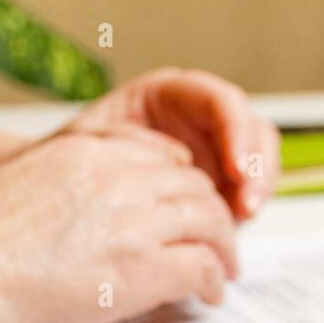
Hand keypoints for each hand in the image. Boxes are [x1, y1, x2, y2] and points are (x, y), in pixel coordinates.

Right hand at [0, 129, 237, 322]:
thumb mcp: (27, 188)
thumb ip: (73, 189)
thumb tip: (95, 224)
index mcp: (86, 152)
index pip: (161, 156)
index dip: (184, 185)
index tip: (188, 205)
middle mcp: (118, 177)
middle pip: (194, 187)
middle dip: (212, 216)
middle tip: (217, 243)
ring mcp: (134, 221)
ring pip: (210, 221)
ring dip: (222, 248)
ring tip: (222, 270)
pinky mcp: (143, 268)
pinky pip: (203, 265)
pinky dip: (214, 280)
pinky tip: (210, 295)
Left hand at [59, 68, 280, 219]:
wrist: (63, 202)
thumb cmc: (71, 170)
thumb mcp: (91, 151)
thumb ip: (129, 151)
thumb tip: (173, 167)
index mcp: (165, 95)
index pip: (217, 100)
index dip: (235, 131)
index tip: (235, 169)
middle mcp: (194, 118)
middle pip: (248, 125)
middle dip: (255, 163)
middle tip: (247, 202)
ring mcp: (211, 149)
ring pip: (258, 155)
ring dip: (260, 185)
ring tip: (243, 217)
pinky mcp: (219, 182)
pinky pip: (249, 188)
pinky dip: (248, 206)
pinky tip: (234, 227)